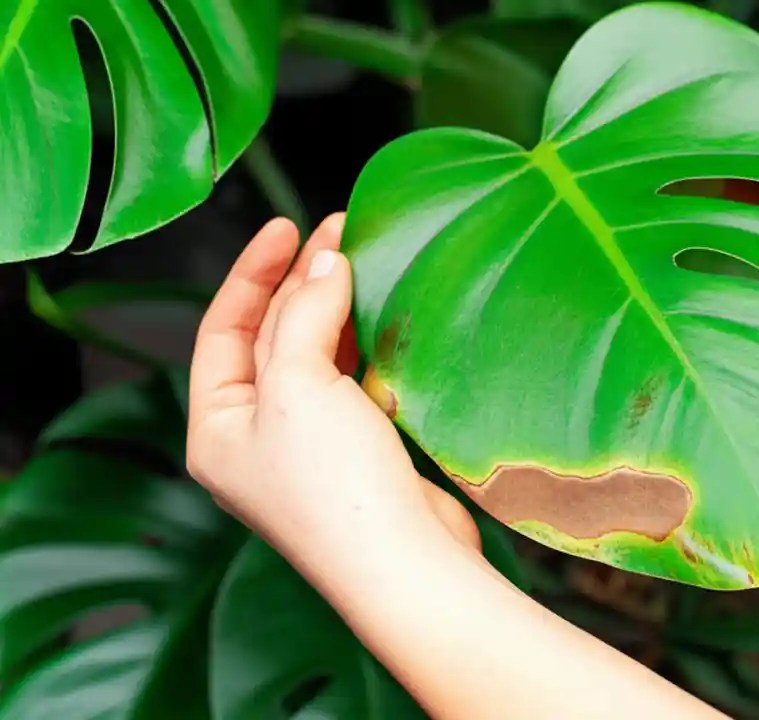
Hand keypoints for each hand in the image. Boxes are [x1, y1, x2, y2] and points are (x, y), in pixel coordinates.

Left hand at [186, 216, 480, 584]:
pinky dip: (366, 348)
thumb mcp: (297, 385)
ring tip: (362, 261)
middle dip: (300, 284)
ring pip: (314, 362)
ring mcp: (309, 450)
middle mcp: (255, 440)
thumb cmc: (335, 487)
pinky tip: (385, 320)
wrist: (405, 564)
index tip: (287, 225)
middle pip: (269, 341)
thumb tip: (326, 260)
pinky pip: (352, 386)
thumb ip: (303, 314)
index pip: (221, 330)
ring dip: (335, 312)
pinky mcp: (359, 456)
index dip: (252, 272)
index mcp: (216, 430)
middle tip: (337, 231)